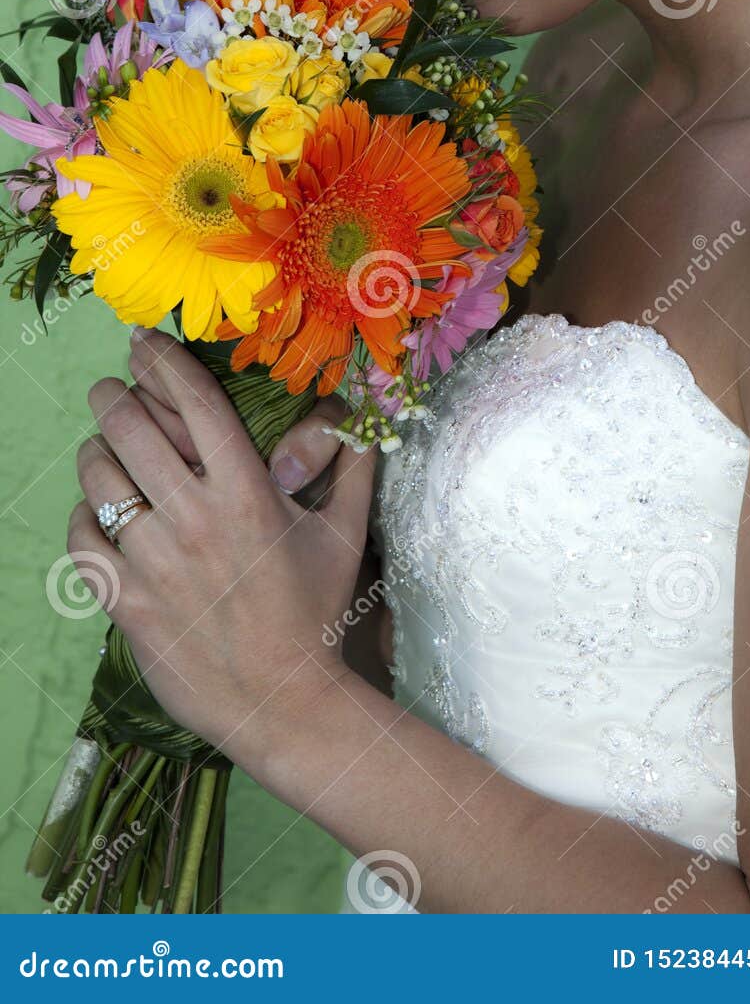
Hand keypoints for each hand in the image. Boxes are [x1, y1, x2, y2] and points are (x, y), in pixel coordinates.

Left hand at [67, 326, 376, 771]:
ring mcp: (154, 562)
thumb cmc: (316, 614)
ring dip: (98, 449)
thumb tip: (373, 406)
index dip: (164, 361)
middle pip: (133, 428)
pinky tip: (98, 509)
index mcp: (247, 494)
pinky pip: (83, 539)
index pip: (195, 403)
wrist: (282, 703)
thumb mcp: (347, 534)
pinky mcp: (125, 602)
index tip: (145, 341)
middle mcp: (194, 519)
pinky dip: (84, 514)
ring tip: (105, 444)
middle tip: (113, 385)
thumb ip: (355, 464)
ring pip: (101, 477)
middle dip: (115, 393)